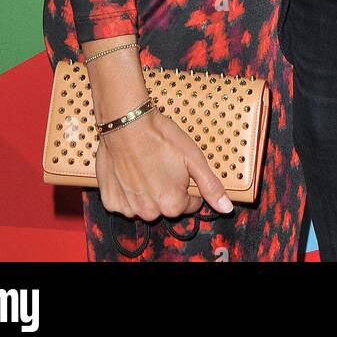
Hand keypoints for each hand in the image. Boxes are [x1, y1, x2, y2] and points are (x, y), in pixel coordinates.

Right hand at [96, 105, 233, 221]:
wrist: (127, 123)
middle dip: (167, 189)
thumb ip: (210, 186)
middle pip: (165, 205)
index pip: (189, 204)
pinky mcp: (109, 200)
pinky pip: (123, 201)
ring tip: (145, 165)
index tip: (182, 169)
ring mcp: (127, 208)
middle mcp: (149, 213)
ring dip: (146, 191)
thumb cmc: (162, 138)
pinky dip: (126, 190)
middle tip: (163, 164)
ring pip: (144, 205)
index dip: (188, 186)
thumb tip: (227, 209)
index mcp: (173, 205)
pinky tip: (129, 171)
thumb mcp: (194, 158)